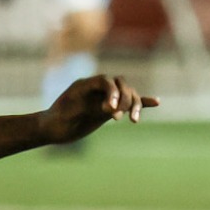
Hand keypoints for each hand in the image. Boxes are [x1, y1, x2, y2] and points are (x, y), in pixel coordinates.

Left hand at [43, 74, 157, 144]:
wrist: (53, 129)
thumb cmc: (57, 120)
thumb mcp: (69, 113)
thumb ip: (89, 107)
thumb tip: (109, 108)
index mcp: (87, 84)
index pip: (107, 81)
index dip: (113, 92)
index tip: (111, 110)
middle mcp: (99, 89)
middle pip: (122, 85)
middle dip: (125, 99)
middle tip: (116, 118)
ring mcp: (106, 98)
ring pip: (128, 95)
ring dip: (135, 105)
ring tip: (134, 121)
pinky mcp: (110, 110)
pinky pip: (128, 104)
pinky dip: (142, 103)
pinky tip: (156, 102)